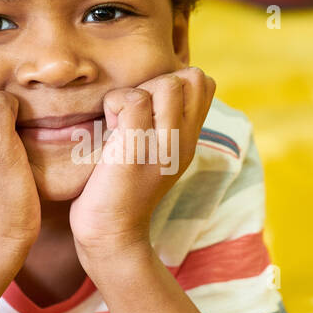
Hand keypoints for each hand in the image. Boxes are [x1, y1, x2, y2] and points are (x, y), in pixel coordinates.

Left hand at [69, 66, 215, 259]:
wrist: (111, 234)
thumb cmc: (120, 188)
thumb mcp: (153, 153)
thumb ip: (162, 123)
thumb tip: (154, 85)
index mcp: (190, 139)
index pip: (203, 82)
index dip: (174, 78)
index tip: (148, 105)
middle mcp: (185, 142)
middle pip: (189, 77)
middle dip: (155, 82)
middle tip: (132, 114)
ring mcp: (164, 147)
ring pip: (166, 85)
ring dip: (135, 92)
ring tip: (120, 122)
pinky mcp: (136, 152)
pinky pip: (133, 101)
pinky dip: (114, 104)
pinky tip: (108, 128)